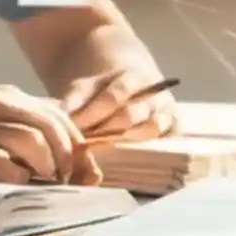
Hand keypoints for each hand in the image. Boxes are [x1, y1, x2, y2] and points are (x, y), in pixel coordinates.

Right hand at [0, 84, 102, 185]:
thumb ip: (22, 122)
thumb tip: (65, 145)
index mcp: (5, 96)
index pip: (59, 115)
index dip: (78, 144)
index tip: (83, 168)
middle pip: (54, 126)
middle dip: (70, 157)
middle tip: (68, 179)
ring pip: (36, 143)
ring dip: (50, 167)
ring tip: (46, 183)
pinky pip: (10, 170)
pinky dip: (22, 181)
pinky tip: (17, 186)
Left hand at [61, 68, 178, 141]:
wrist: (135, 91)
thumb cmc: (106, 92)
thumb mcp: (88, 88)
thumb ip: (75, 99)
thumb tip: (62, 114)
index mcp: (135, 77)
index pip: (115, 94)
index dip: (94, 111)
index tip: (75, 125)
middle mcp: (156, 95)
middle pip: (132, 114)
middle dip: (106, 130)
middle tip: (85, 141)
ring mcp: (167, 115)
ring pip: (150, 130)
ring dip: (125, 141)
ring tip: (102, 151)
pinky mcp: (173, 133)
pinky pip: (165, 143)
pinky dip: (147, 151)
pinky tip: (125, 157)